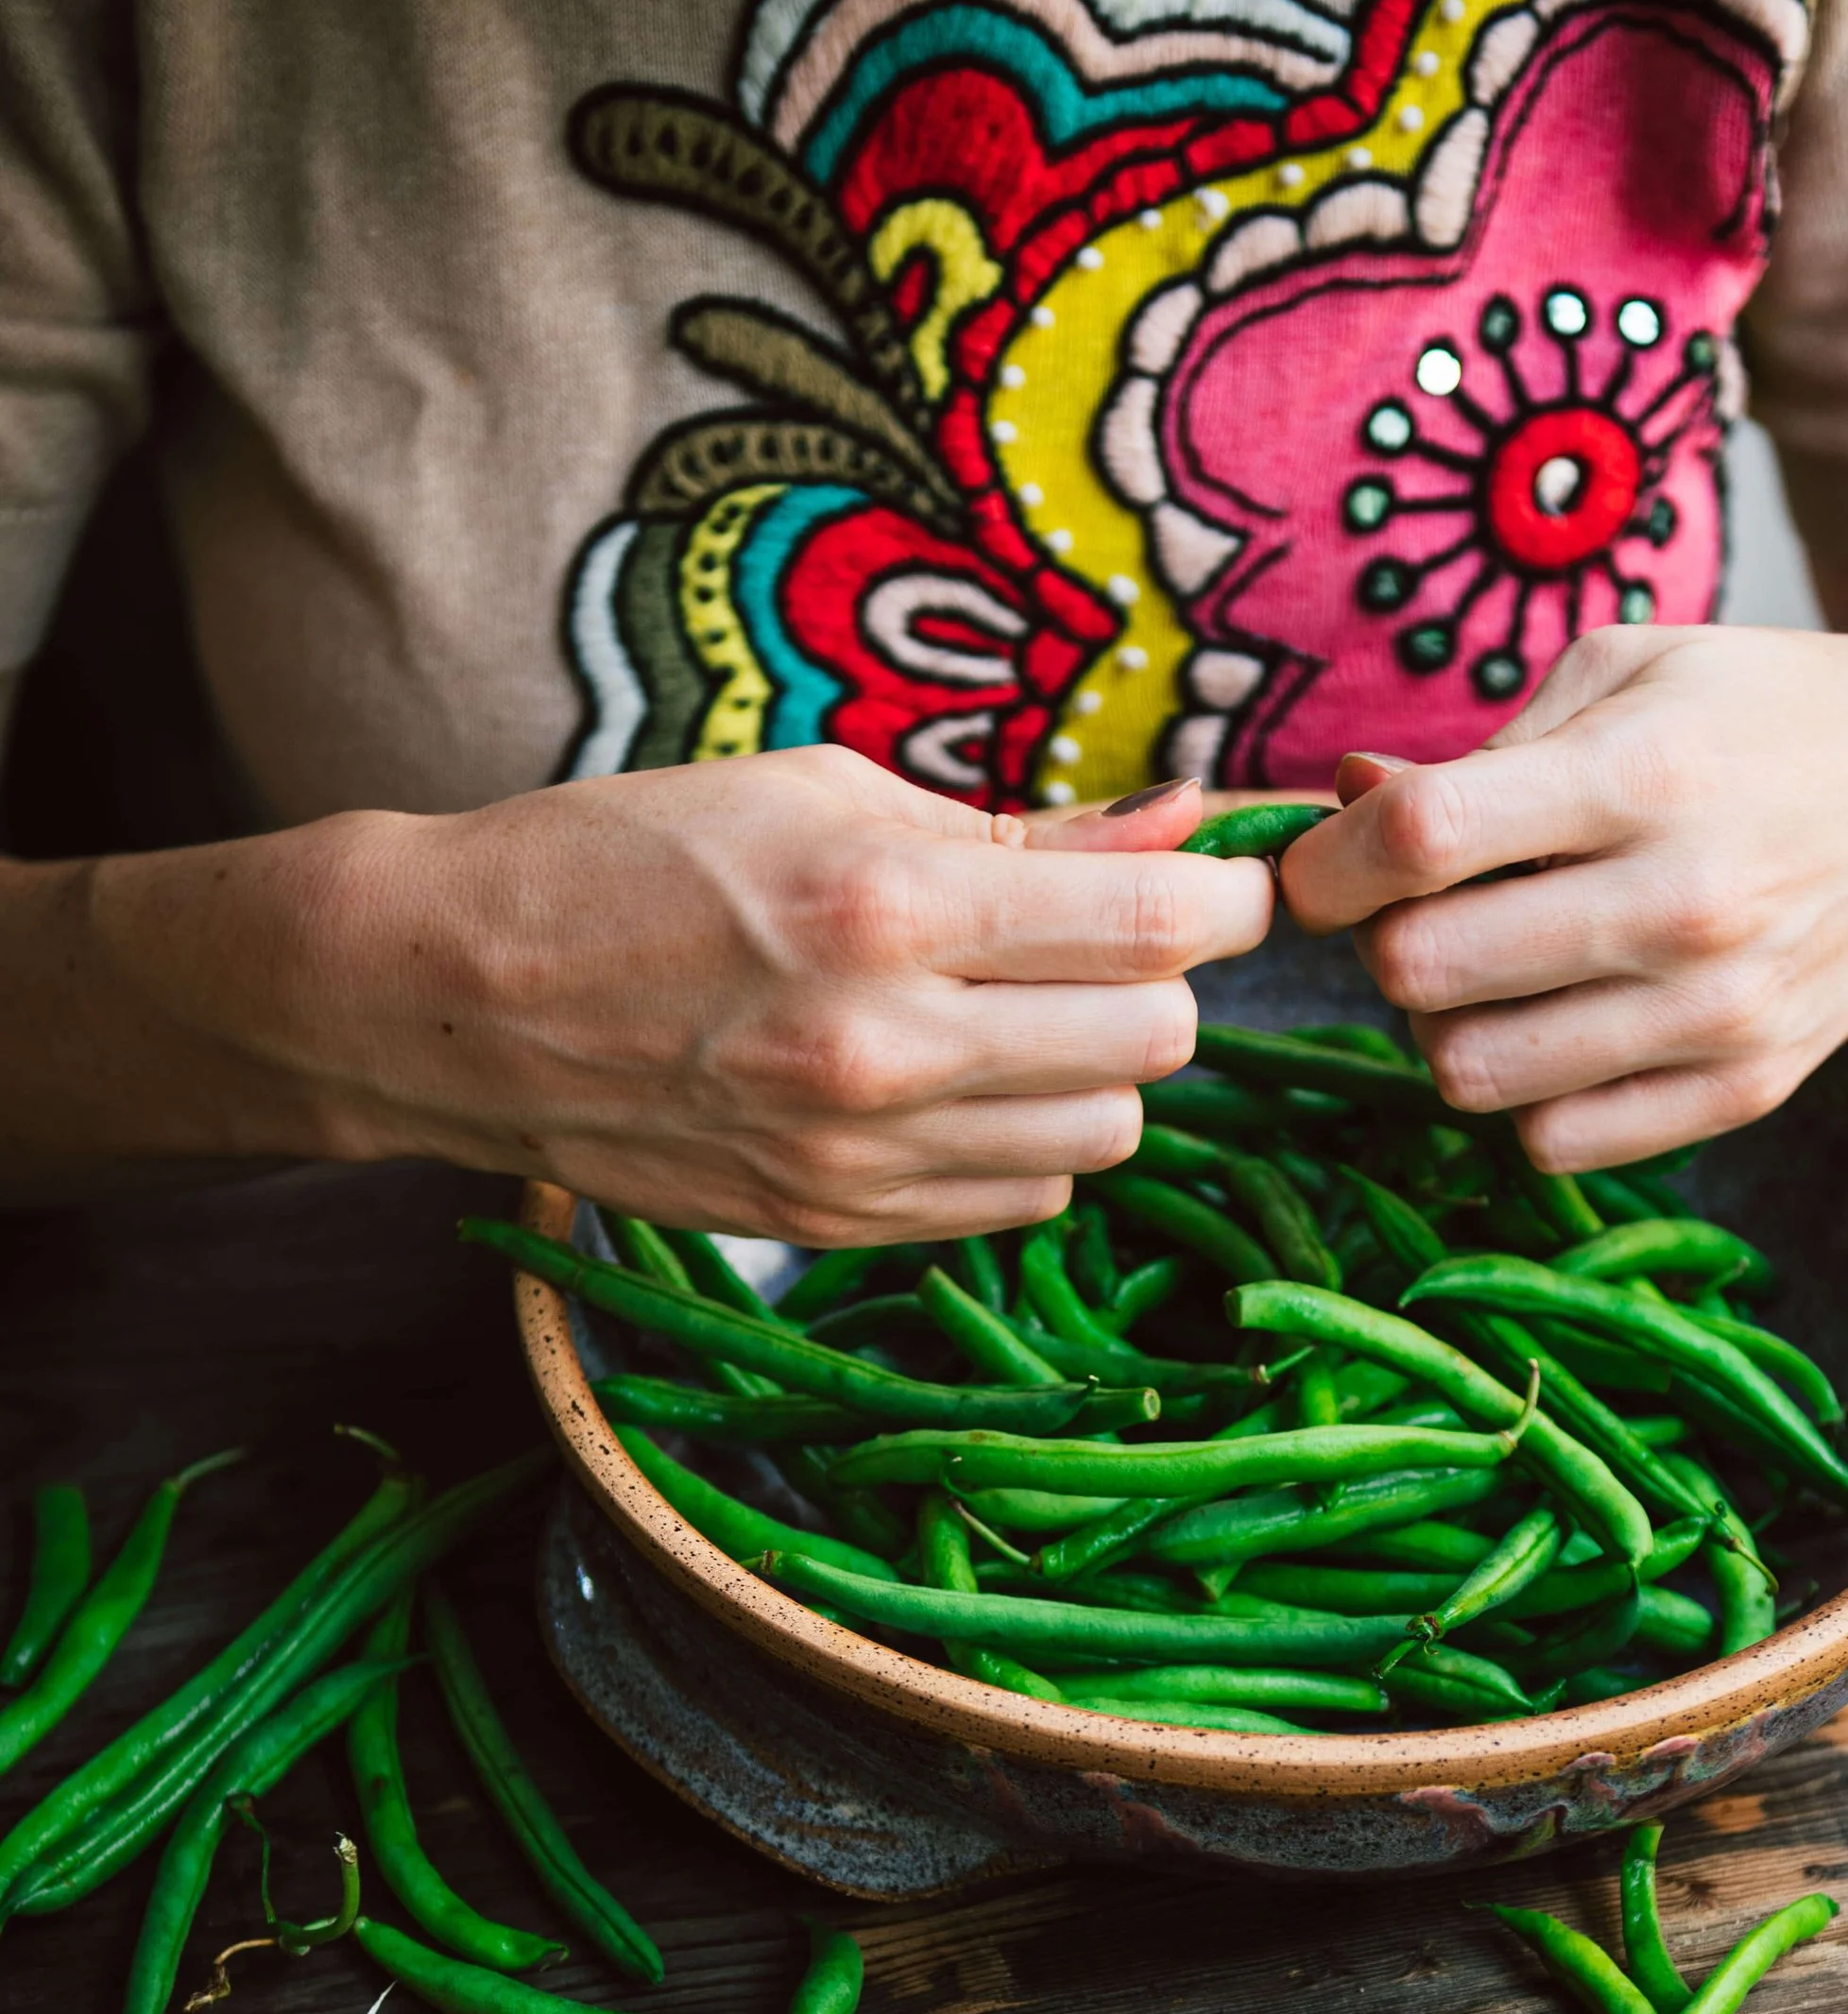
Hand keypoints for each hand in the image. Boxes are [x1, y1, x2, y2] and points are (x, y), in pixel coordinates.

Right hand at [7, 752, 1269, 1233]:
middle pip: (1157, 1042)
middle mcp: (889, 1048)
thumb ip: (1019, 828)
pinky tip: (961, 1085)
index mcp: (890, 905)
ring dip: (1097, 1072)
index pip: (1161, 926)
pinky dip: (1026, 1143)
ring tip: (1020, 1014)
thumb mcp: (821, 789)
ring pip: (1105, 1137)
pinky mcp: (834, 1224)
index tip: (1219, 886)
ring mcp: (861, 1156)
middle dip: (1161, 982)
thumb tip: (1179, 828)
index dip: (1227, 902)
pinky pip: (1020, 1202)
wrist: (453, 1000)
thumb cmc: (631, 858)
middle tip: (1102, 939)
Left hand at [1279, 618, 1847, 1169]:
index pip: (1418, 841)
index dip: (1326, 862)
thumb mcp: (1627, 671)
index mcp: (1644, 775)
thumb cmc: (1764, 715)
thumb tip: (1344, 805)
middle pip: (1421, 973)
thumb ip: (1478, 749)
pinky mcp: (1746, 1087)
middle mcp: (1683, 904)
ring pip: (1469, 1074)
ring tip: (1486, 966)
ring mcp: (1718, 1012)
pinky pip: (1554, 1140)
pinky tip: (1554, 1023)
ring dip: (1443, 1023)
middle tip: (1411, 910)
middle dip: (1380, 941)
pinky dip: (1524, 1090)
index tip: (1318, 865)